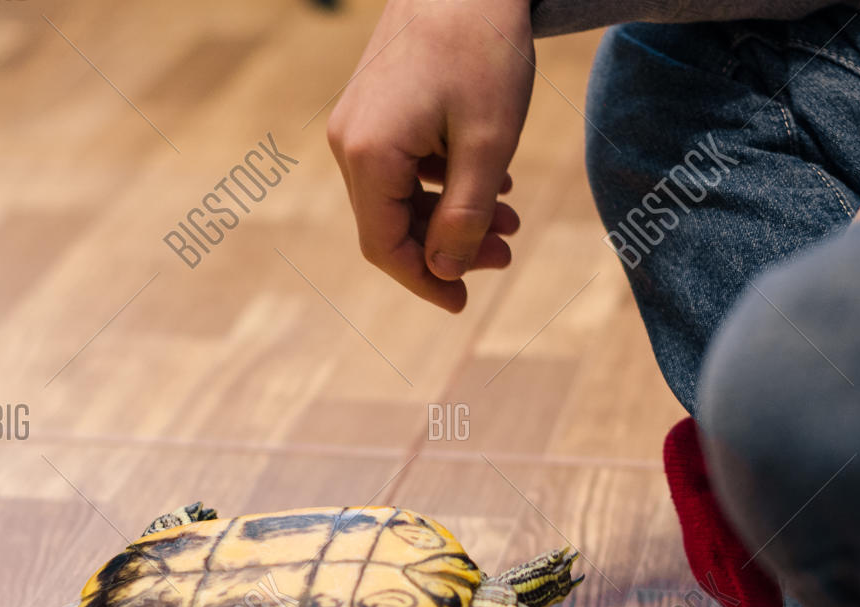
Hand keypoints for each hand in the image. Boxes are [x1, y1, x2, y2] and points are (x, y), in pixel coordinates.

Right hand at [327, 0, 533, 311]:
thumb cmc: (481, 49)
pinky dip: (444, 184)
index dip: (426, 282)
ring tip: (510, 220)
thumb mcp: (487, 144)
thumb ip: (465, 215)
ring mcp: (358, 121)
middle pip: (391, 225)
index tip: (463, 304)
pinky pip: (403, 166)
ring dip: (453, 217)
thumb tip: (444, 271)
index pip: (386, 247)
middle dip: (450, 249)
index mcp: (368, 154)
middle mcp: (349, 141)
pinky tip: (491, 183)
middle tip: (507, 254)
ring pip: (400, 197)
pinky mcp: (375, 105)